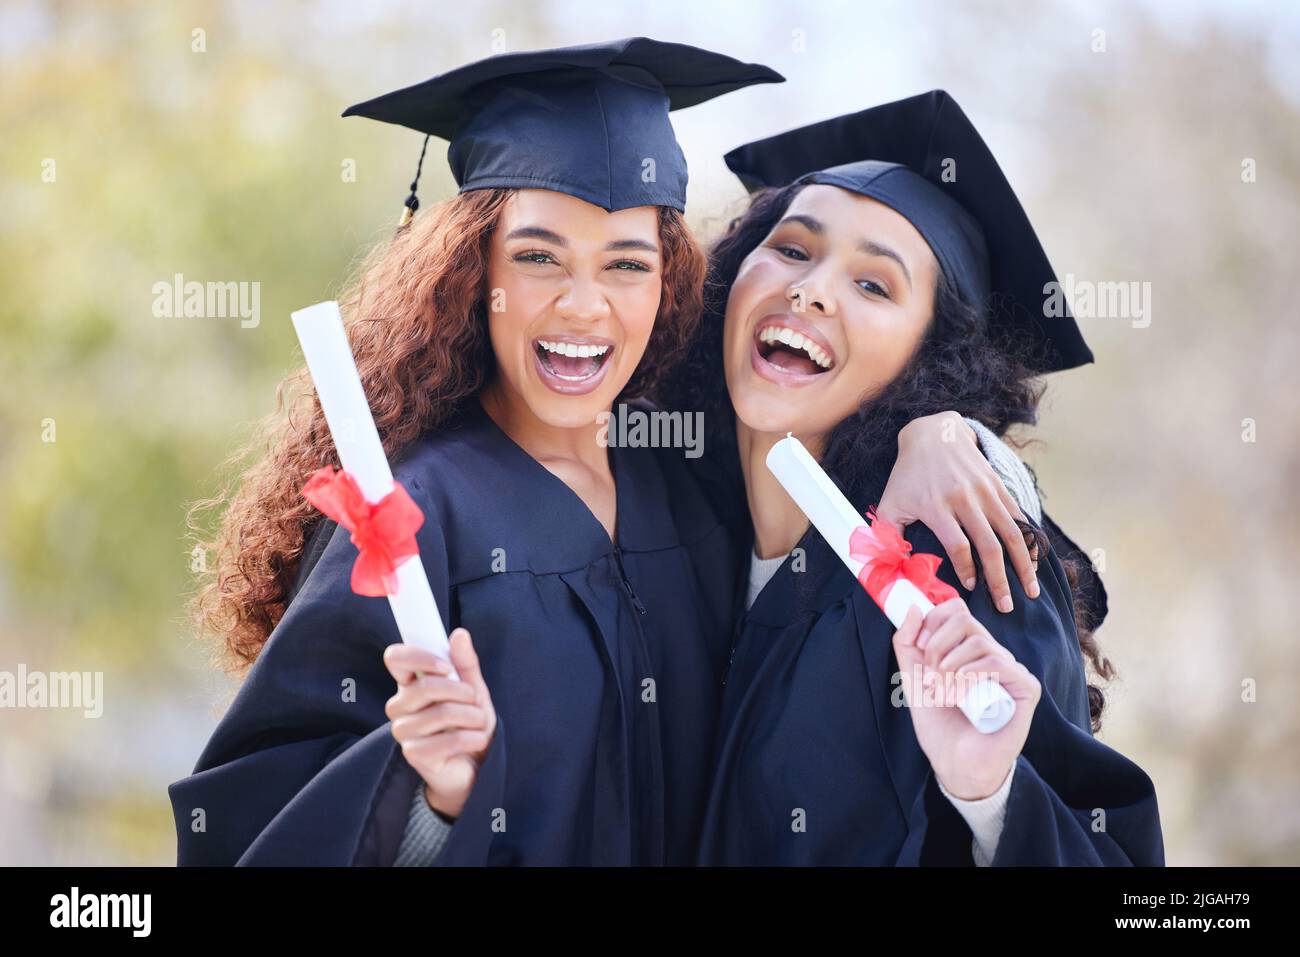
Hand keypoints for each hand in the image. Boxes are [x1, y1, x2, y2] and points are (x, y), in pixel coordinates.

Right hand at [383, 628, 496, 819]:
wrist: (474, 766)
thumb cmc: (469, 724)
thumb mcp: (474, 691)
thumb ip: (466, 664)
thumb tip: (459, 634)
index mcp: (410, 683)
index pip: (395, 657)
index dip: (420, 657)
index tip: (447, 667)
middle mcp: (400, 705)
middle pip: (424, 687)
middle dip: (461, 692)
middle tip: (474, 701)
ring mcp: (403, 731)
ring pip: (440, 713)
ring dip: (472, 717)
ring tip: (479, 723)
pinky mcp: (414, 755)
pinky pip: (448, 740)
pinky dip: (472, 738)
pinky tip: (476, 741)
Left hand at [877, 411, 1039, 612]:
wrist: (934, 435)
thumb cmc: (908, 476)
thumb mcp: (890, 503)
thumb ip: (887, 536)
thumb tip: (888, 568)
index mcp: (937, 506)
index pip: (958, 545)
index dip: (966, 568)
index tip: (970, 587)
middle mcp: (965, 499)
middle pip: (989, 545)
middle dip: (1000, 580)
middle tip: (1006, 607)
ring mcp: (985, 492)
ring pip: (1011, 534)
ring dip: (1023, 565)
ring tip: (1031, 591)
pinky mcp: (998, 486)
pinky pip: (1018, 517)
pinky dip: (1028, 541)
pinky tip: (1033, 561)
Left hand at [891, 600, 1040, 799]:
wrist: (956, 762)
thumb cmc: (939, 722)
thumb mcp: (913, 677)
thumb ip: (906, 642)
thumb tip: (914, 607)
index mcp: (968, 647)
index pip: (956, 610)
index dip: (933, 622)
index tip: (919, 649)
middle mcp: (992, 653)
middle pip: (964, 619)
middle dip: (936, 645)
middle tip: (929, 677)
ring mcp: (1011, 668)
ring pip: (978, 641)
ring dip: (949, 666)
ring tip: (941, 694)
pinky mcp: (1025, 686)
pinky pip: (997, 662)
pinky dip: (969, 675)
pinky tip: (957, 696)